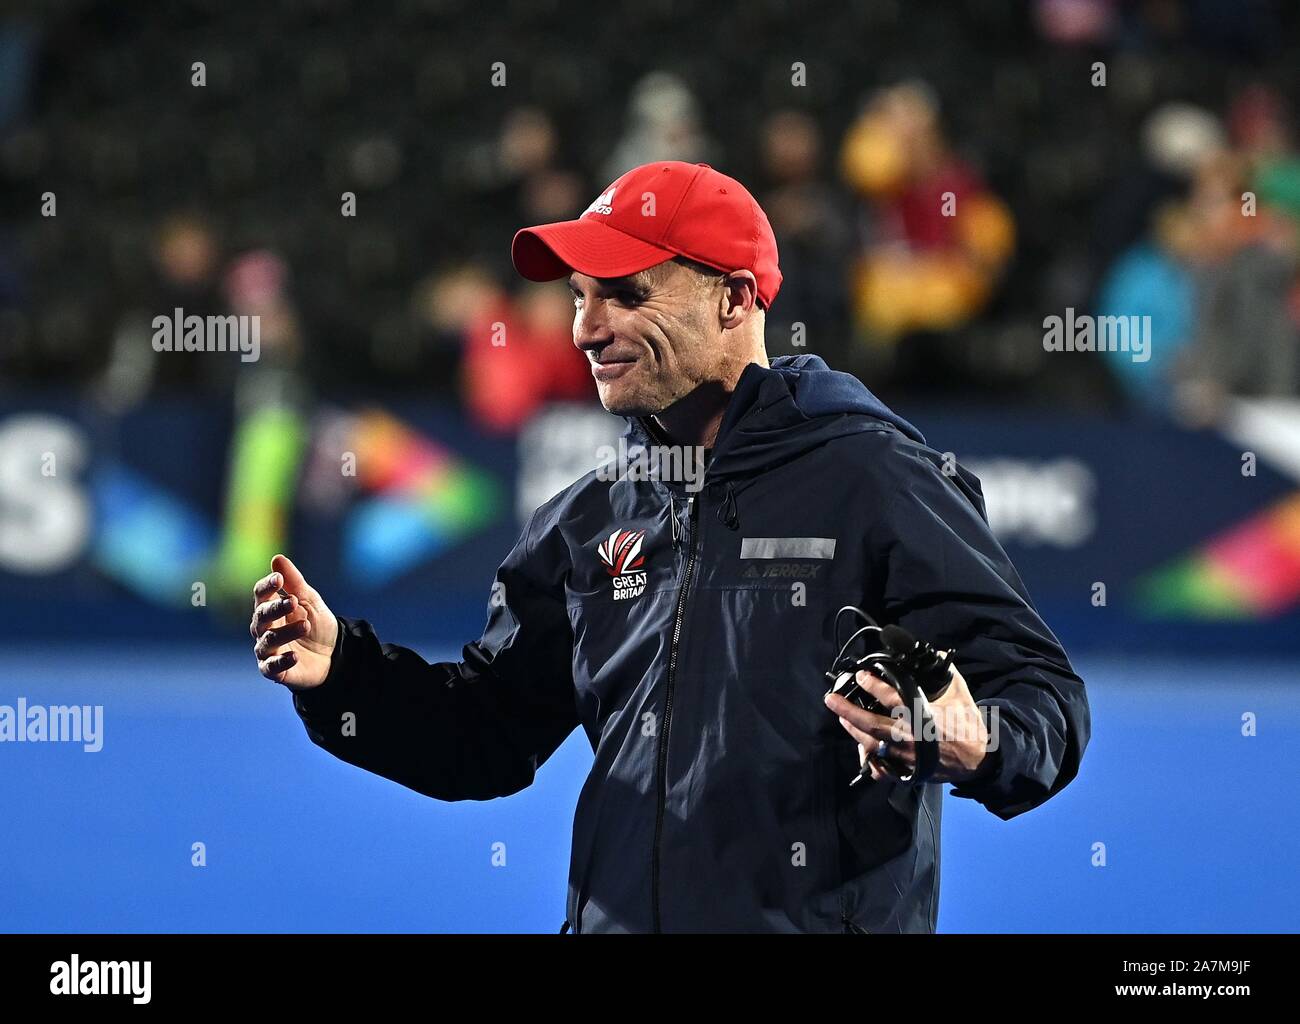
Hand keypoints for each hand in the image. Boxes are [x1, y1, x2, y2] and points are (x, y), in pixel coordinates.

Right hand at [250, 554, 338, 689]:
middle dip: (275, 608)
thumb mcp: (310, 601)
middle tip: (293, 601)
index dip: (267, 586)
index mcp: (271, 609)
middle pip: (262, 616)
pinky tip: (295, 656)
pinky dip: (282, 661)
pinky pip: (272, 667)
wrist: (334, 655)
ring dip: (285, 632)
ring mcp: (268, 650)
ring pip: (268, 640)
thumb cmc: (317, 624)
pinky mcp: (275, 671)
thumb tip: (277, 558)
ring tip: (305, 625)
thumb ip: (294, 582)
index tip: (279, 578)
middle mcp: (264, 629)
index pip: (261, 595)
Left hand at [823, 658, 990, 784]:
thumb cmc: (967, 725)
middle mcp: (911, 738)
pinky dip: (869, 758)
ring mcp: (907, 758)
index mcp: (923, 717)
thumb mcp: (959, 694)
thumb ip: (944, 673)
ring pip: (872, 745)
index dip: (873, 686)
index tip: (860, 676)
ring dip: (854, 730)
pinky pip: (880, 768)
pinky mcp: (907, 772)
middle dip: (848, 711)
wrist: (978, 760)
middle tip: (830, 699)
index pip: (892, 698)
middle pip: (872, 725)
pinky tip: (862, 746)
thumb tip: (933, 653)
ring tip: (842, 717)